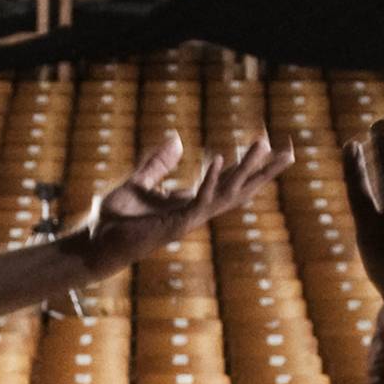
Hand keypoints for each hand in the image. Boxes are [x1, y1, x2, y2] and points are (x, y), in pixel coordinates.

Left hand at [78, 133, 282, 271]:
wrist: (93, 244)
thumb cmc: (113, 219)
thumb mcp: (139, 182)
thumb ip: (159, 163)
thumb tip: (177, 139)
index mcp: (189, 202)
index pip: (228, 182)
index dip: (249, 166)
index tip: (270, 145)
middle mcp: (195, 212)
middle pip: (239, 189)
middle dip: (264, 172)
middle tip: (290, 152)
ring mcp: (187, 219)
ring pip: (226, 193)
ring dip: (245, 169)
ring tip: (263, 145)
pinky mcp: (174, 225)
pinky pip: (198, 200)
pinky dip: (210, 180)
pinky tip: (220, 159)